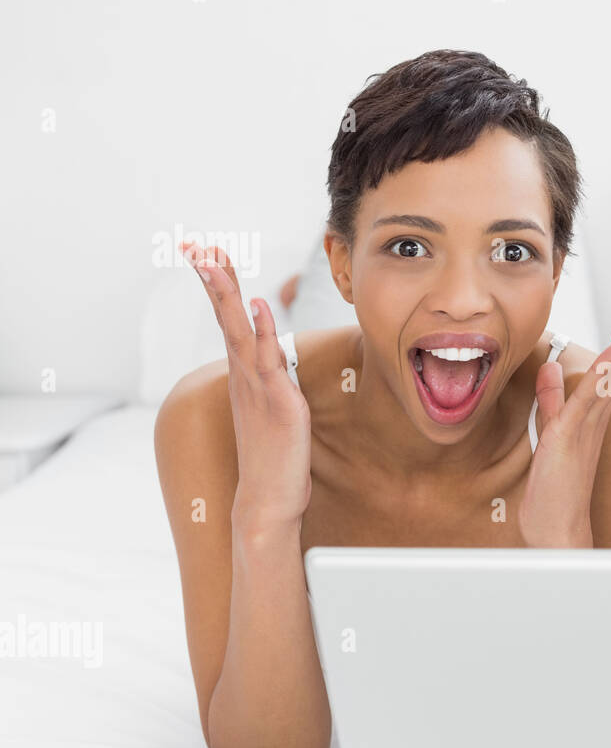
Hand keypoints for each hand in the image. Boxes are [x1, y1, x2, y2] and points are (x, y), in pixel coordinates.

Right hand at [181, 241, 312, 528]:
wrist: (269, 501)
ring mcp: (259, 389)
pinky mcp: (278, 403)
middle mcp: (246, 378)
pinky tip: (257, 304)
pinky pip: (270, 361)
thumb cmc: (274, 459)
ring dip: (228, 295)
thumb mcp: (274, 410)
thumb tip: (277, 362)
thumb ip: (274, 382)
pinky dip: (263, 330)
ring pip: (239, 332)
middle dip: (213, 280)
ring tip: (214, 260)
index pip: (229, 322)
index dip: (219, 288)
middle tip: (195, 246)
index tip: (207, 255)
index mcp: (245, 377)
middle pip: (226, 318)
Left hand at [517, 278, 610, 547]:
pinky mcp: (573, 434)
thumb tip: (551, 366)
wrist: (555, 531)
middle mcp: (601, 407)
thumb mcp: (551, 431)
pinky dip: (606, 372)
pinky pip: (592, 398)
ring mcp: (591, 419)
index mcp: (598, 403)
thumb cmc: (556, 487)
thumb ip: (552, 398)